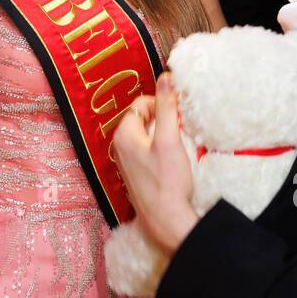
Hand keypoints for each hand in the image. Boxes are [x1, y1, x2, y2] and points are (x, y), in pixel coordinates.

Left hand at [112, 73, 198, 256]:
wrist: (166, 220)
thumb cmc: (168, 180)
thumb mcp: (170, 139)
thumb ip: (166, 106)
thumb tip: (165, 77)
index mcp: (123, 134)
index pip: (141, 104)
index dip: (161, 105)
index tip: (178, 118)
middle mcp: (118, 146)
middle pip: (142, 118)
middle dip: (162, 120)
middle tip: (178, 133)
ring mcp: (124, 161)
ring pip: (145, 135)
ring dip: (161, 135)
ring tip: (175, 149)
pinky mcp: (133, 173)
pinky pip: (144, 150)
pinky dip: (158, 150)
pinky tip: (169, 164)